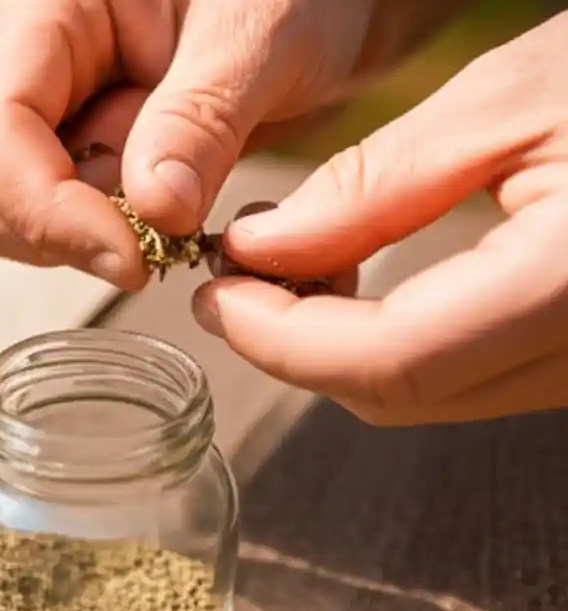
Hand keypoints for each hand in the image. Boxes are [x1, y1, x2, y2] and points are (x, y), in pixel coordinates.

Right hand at [0, 0, 459, 288]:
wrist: (333, 10)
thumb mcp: (263, 32)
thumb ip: (202, 116)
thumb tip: (155, 213)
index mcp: (50, 9)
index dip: (41, 205)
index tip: (129, 256)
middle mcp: (28, 64)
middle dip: (36, 231)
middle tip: (138, 256)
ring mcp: (49, 116)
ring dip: (65, 246)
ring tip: (161, 236)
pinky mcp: (79, 161)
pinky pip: (52, 223)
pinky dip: (102, 248)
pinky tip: (169, 235)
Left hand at [195, 12, 567, 425]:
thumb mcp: (509, 101)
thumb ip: (377, 187)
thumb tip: (262, 251)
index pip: (391, 359)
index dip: (281, 338)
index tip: (215, 291)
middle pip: (401, 395)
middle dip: (294, 346)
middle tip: (233, 279)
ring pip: (431, 397)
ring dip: (337, 350)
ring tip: (285, 271)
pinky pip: (471, 379)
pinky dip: (395, 346)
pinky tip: (357, 286)